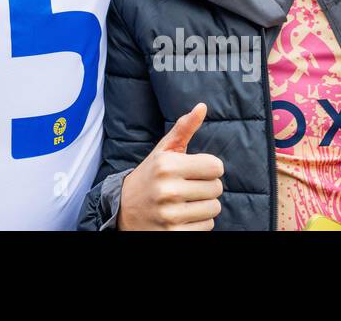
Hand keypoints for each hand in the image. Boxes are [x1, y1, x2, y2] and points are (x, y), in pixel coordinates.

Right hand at [116, 103, 223, 229]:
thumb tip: (202, 106)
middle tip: (188, 187)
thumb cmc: (150, 176)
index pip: (216, 167)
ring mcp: (171, 214)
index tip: (194, 170)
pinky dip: (199, 222)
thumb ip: (183, 128)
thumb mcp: (163, 151)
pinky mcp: (174, 233)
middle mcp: (168, 189)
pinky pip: (207, 226)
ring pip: (214, 208)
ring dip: (204, 206)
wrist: (123, 210)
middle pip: (217, 188)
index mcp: (167, 165)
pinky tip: (183, 216)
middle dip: (206, 187)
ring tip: (185, 202)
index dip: (208, 168)